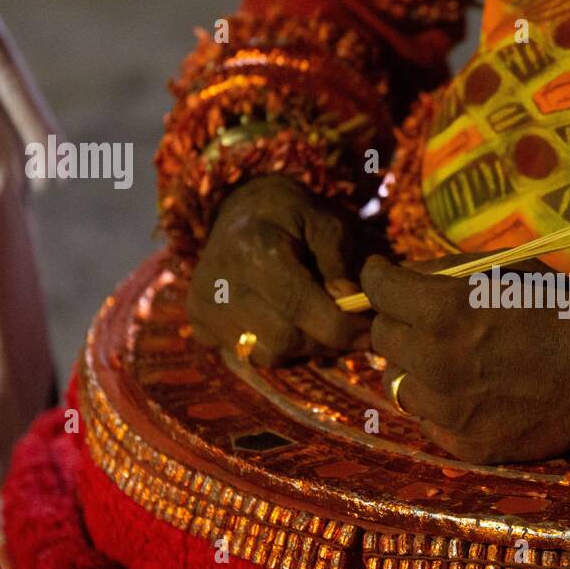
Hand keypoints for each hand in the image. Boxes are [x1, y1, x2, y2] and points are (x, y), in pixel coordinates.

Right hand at [187, 174, 369, 366]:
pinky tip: (285, 322)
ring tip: (316, 323)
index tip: (371, 332)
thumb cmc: (293, 217)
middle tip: (349, 330)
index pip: (301, 306)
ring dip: (300, 348)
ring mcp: (204, 307)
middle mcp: (220, 282)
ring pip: (266, 355)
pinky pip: (247, 356)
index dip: (342, 328)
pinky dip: (275, 347)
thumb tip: (350, 303)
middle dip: (324, 341)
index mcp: (253, 249)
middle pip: (283, 340)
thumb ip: (339, 262)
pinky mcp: (199, 326)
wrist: (241, 212)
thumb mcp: (325, 223)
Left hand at [360, 255, 569, 463]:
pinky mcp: (464, 445)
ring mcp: (448, 411)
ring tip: (452, 360)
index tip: (384, 276)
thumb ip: (445, 273)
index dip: (378, 277)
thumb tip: (401, 277)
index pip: (376, 288)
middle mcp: (436, 363)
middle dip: (397, 322)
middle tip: (424, 320)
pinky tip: (473, 392)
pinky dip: (440, 404)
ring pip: (397, 383)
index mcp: (444, 312)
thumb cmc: (563, 311)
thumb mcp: (506, 271)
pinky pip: (427, 420)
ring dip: (415, 368)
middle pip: (380, 338)